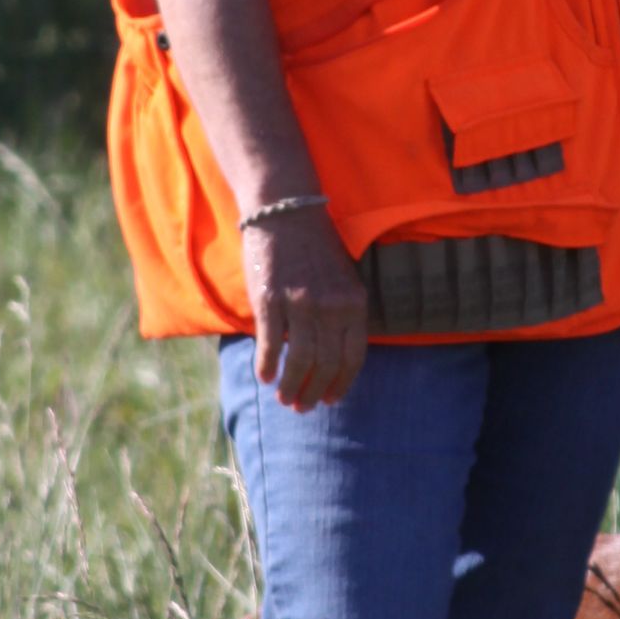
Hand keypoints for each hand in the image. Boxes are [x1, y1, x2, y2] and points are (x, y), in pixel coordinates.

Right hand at [242, 207, 368, 411]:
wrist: (286, 211)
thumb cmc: (315, 247)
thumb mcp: (344, 278)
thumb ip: (344, 314)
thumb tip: (335, 356)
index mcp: (354, 302)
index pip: (353, 357)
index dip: (341, 384)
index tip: (331, 400)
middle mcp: (331, 306)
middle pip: (326, 365)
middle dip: (314, 393)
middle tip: (302, 406)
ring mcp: (300, 304)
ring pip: (299, 361)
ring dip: (291, 386)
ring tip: (284, 398)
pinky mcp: (270, 300)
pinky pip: (270, 344)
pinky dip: (267, 366)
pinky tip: (265, 376)